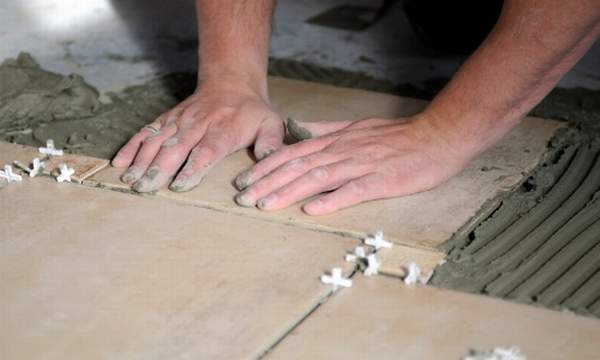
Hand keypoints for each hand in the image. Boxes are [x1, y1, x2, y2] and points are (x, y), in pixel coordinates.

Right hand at [111, 82, 283, 191]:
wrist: (231, 83)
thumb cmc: (252, 112)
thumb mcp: (270, 124)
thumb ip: (271, 143)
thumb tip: (268, 162)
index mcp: (223, 129)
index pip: (206, 150)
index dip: (192, 167)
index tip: (178, 184)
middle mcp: (197, 124)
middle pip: (175, 148)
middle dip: (158, 169)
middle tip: (145, 188)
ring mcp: (179, 121)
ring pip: (157, 140)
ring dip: (141, 160)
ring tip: (129, 180)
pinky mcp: (167, 120)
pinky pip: (146, 132)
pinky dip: (132, 146)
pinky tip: (119, 163)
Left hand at [233, 115, 470, 214]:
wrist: (436, 135)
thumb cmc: (397, 135)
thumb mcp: (357, 126)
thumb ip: (328, 130)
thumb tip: (299, 131)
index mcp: (336, 140)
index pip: (293, 152)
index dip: (266, 167)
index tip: (244, 180)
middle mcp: (343, 150)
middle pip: (298, 166)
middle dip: (267, 182)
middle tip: (242, 198)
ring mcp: (361, 165)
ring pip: (318, 178)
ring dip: (289, 192)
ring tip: (265, 206)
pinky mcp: (381, 180)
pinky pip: (353, 191)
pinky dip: (332, 201)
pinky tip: (313, 211)